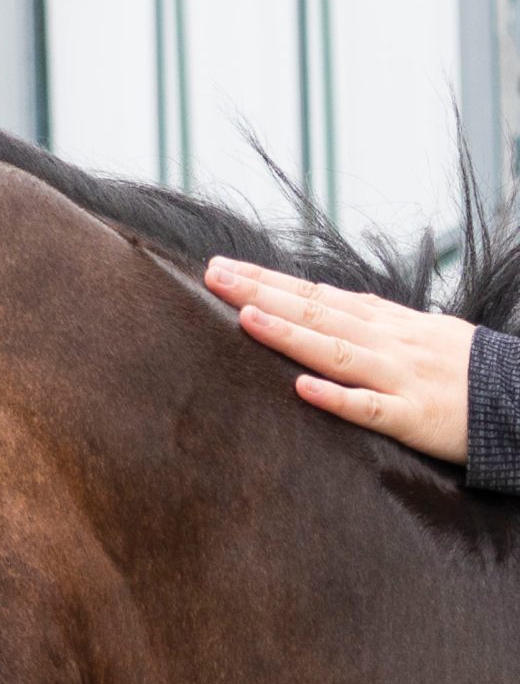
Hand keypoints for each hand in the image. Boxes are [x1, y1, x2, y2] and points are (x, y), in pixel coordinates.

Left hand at [204, 257, 472, 464]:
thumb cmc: (469, 371)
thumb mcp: (423, 334)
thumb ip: (378, 322)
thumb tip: (337, 303)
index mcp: (387, 323)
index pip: (316, 294)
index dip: (269, 281)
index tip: (223, 266)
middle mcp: (389, 342)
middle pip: (317, 313)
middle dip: (263, 294)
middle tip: (213, 275)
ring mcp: (401, 377)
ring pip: (337, 352)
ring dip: (290, 335)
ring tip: (245, 318)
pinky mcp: (416, 417)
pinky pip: (372, 408)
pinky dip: (338, 398)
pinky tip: (302, 390)